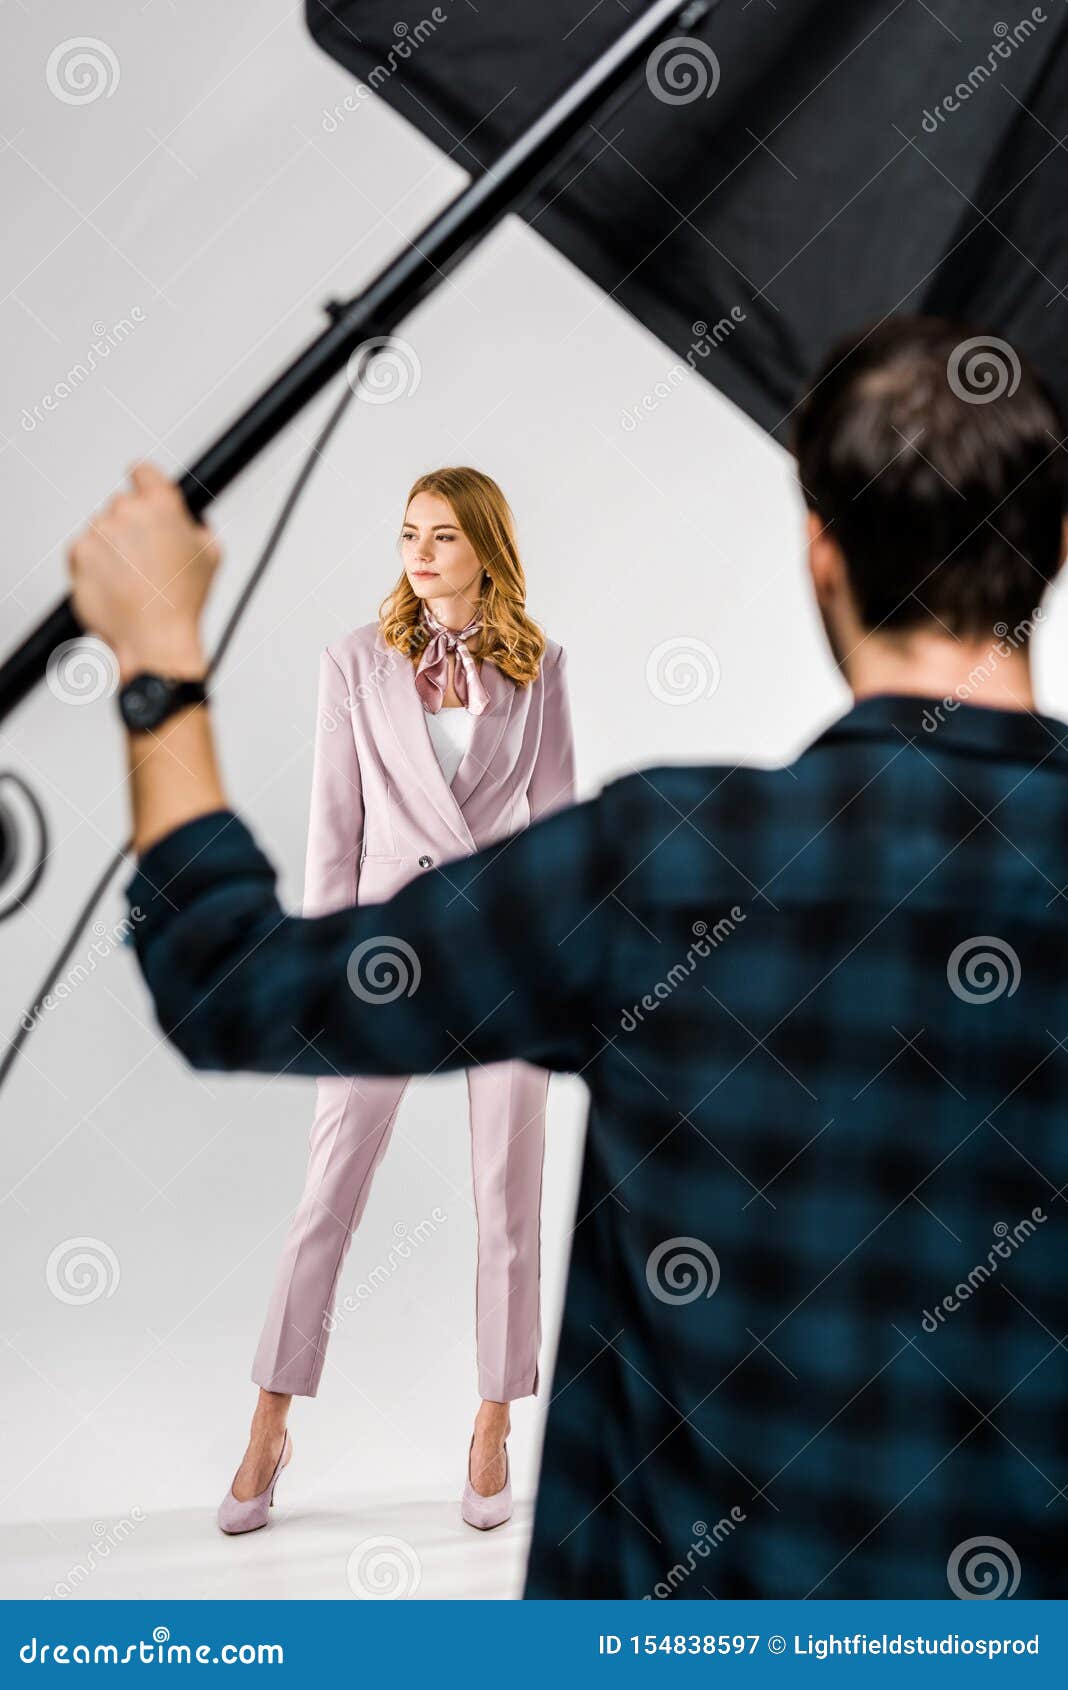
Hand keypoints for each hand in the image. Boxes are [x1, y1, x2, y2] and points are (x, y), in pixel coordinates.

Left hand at [67, 461, 218, 682]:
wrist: (154, 639)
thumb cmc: (182, 602)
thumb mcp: (211, 555)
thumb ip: (197, 525)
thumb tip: (188, 518)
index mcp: (162, 505)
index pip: (143, 472)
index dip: (144, 483)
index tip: (142, 492)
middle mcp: (127, 511)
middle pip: (122, 505)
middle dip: (131, 527)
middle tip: (145, 559)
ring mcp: (100, 531)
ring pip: (102, 530)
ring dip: (112, 548)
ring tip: (131, 580)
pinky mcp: (78, 552)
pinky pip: (82, 550)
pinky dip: (94, 564)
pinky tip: (115, 584)